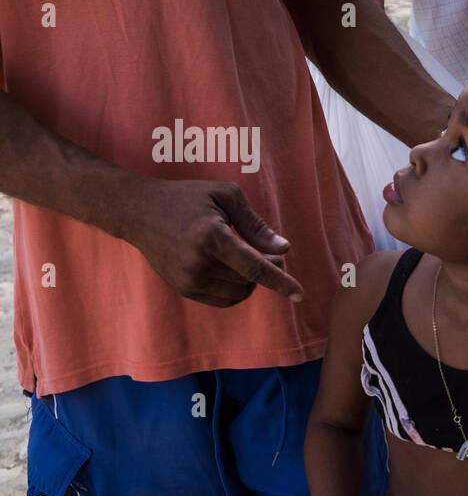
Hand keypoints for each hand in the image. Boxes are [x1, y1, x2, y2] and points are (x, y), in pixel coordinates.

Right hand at [124, 179, 303, 306]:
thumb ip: (257, 226)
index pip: (254, 268)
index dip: (281, 282)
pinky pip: (225, 299)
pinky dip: (237, 288)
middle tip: (268, 251)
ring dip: (252, 279)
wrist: (139, 212)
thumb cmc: (187, 198)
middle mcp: (198, 263)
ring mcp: (189, 280)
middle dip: (268, 269)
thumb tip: (284, 250)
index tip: (300, 295)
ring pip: (240, 292)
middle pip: (251, 281)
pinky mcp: (184, 289)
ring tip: (246, 256)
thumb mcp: (226, 196)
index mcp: (211, 237)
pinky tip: (232, 268)